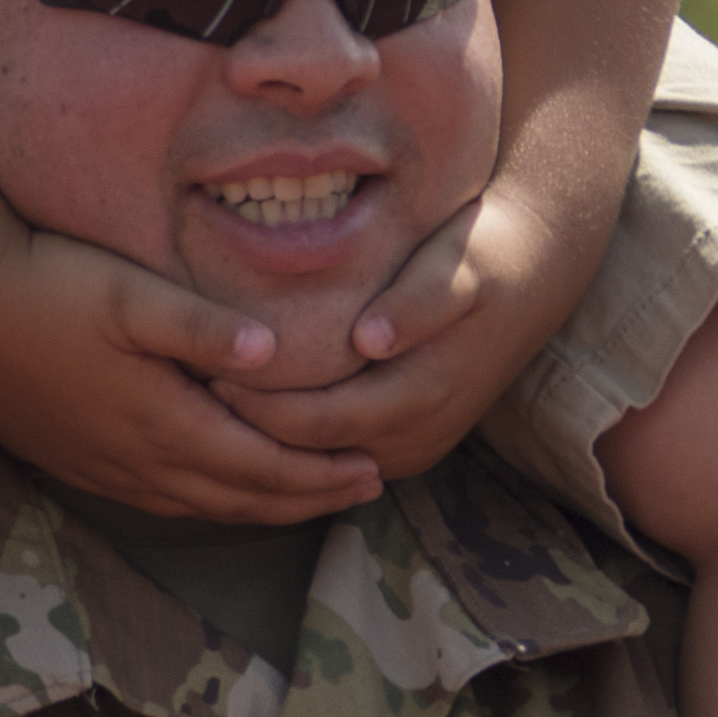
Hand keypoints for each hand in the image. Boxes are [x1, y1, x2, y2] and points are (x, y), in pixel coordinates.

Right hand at [0, 226, 383, 526]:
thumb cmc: (45, 286)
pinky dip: (205, 502)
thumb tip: (277, 354)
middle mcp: (136, 459)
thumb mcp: (129, 295)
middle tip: (360, 491)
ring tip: (303, 498)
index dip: (320, 475)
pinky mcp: (74, 458)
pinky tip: (214, 490)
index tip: (371, 471)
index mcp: (162, 421)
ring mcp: (102, 466)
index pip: (261, 466)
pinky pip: (156, 500)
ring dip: (258, 505)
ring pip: (198, 506)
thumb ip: (203, 327)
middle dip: (304, 498)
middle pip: (238, 498)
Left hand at [215, 178, 597, 483]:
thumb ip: (417, 302)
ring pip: (318, 460)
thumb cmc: (486, 256)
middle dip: (245, 426)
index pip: (317, 423)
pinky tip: (245, 400)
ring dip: (263, 436)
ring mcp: (410, 448)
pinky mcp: (404, 441)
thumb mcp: (461, 266)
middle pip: (309, 452)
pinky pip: (335, 451)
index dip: (256, 405)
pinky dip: (291, 435)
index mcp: (422, 397)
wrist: (535, 272)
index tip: (202, 370)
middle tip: (182, 388)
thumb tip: (370, 339)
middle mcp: (414, 438)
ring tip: (199, 396)